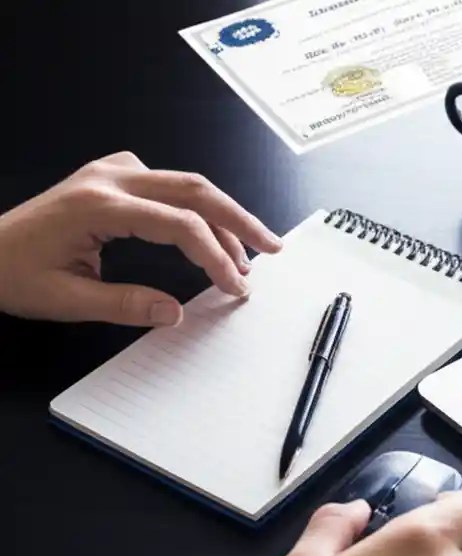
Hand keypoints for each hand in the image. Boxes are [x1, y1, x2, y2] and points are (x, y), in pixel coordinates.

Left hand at [0, 151, 281, 326]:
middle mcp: (108, 179)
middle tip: (272, 247)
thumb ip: (125, 305)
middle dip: (240, 221)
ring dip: (221, 216)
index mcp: (98, 206)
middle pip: (194, 190)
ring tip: (245, 254)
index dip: (215, 256)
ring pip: (185, 184)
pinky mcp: (110, 177)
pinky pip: (166, 183)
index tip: (235, 286)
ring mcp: (109, 173)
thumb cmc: (11, 274)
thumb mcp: (66, 300)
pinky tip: (204, 231)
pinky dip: (195, 206)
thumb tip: (176, 313)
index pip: (179, 224)